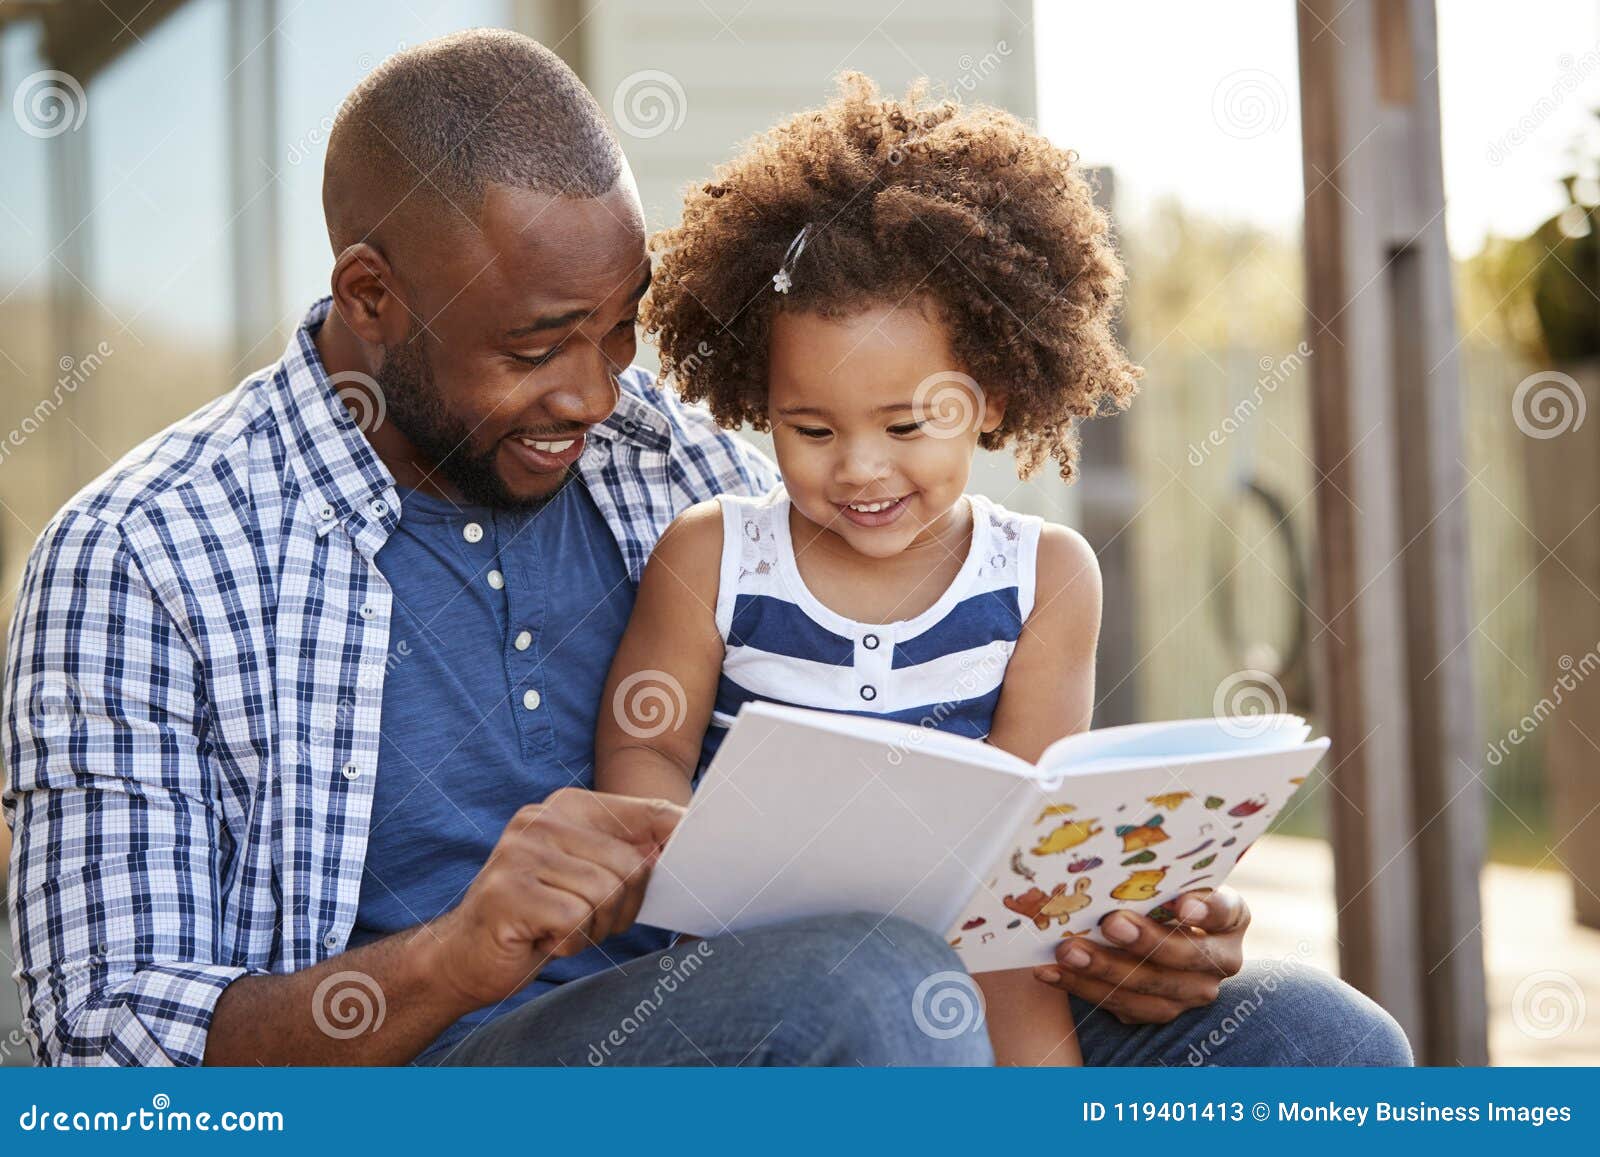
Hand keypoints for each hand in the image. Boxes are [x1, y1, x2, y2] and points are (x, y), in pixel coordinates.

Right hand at [425, 788, 681, 1009]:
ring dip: (595, 928)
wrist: (461, 957)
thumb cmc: (538, 918)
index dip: (676, 833)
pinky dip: (570, 942)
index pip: (644, 812)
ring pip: (605, 893)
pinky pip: (576, 920)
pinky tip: (544, 939)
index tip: (697, 843)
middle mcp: (540, 820)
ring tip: (564, 929)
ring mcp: (520, 853)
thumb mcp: (585, 877)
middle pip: (630, 864)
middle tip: (594, 923)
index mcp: (565, 808)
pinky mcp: (509, 892)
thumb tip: (684, 839)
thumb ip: (626, 854)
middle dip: (624, 907)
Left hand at [1032, 887, 1248, 1024]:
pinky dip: (1082, 987)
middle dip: (1146, 942)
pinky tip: (1050, 971)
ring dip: (1104, 970)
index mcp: (1230, 917)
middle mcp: (1220, 959)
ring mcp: (1192, 992)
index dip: (1207, 910)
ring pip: (1151, 990)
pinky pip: (1121, 1006)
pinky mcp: (1159, 1010)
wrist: (1148, 927)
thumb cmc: (1157, 889)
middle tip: (1111, 923)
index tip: (1182, 904)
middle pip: (1187, 956)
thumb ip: (1155, 874)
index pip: (1226, 912)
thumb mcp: (1166, 877)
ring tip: (1068, 951)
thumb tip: (1115, 854)